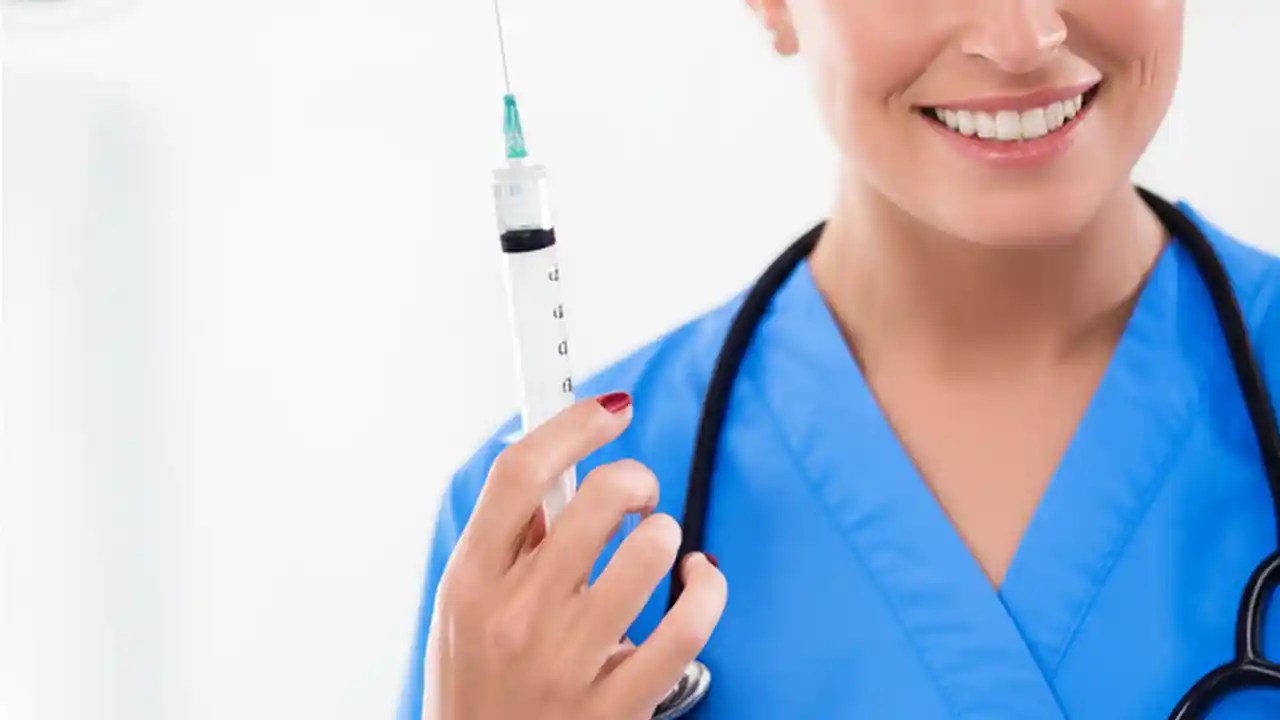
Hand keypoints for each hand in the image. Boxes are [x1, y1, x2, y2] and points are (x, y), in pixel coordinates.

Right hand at [423, 393, 727, 719]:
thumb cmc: (476, 692)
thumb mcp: (460, 613)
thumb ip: (503, 544)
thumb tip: (558, 469)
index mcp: (470, 583)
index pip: (518, 473)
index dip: (571, 424)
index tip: (608, 410)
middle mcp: (517, 617)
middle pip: (598, 498)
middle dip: (634, 480)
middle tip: (637, 495)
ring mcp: (569, 663)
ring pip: (651, 551)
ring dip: (667, 536)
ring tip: (657, 550)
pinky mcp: (618, 705)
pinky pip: (688, 624)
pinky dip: (707, 589)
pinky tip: (698, 582)